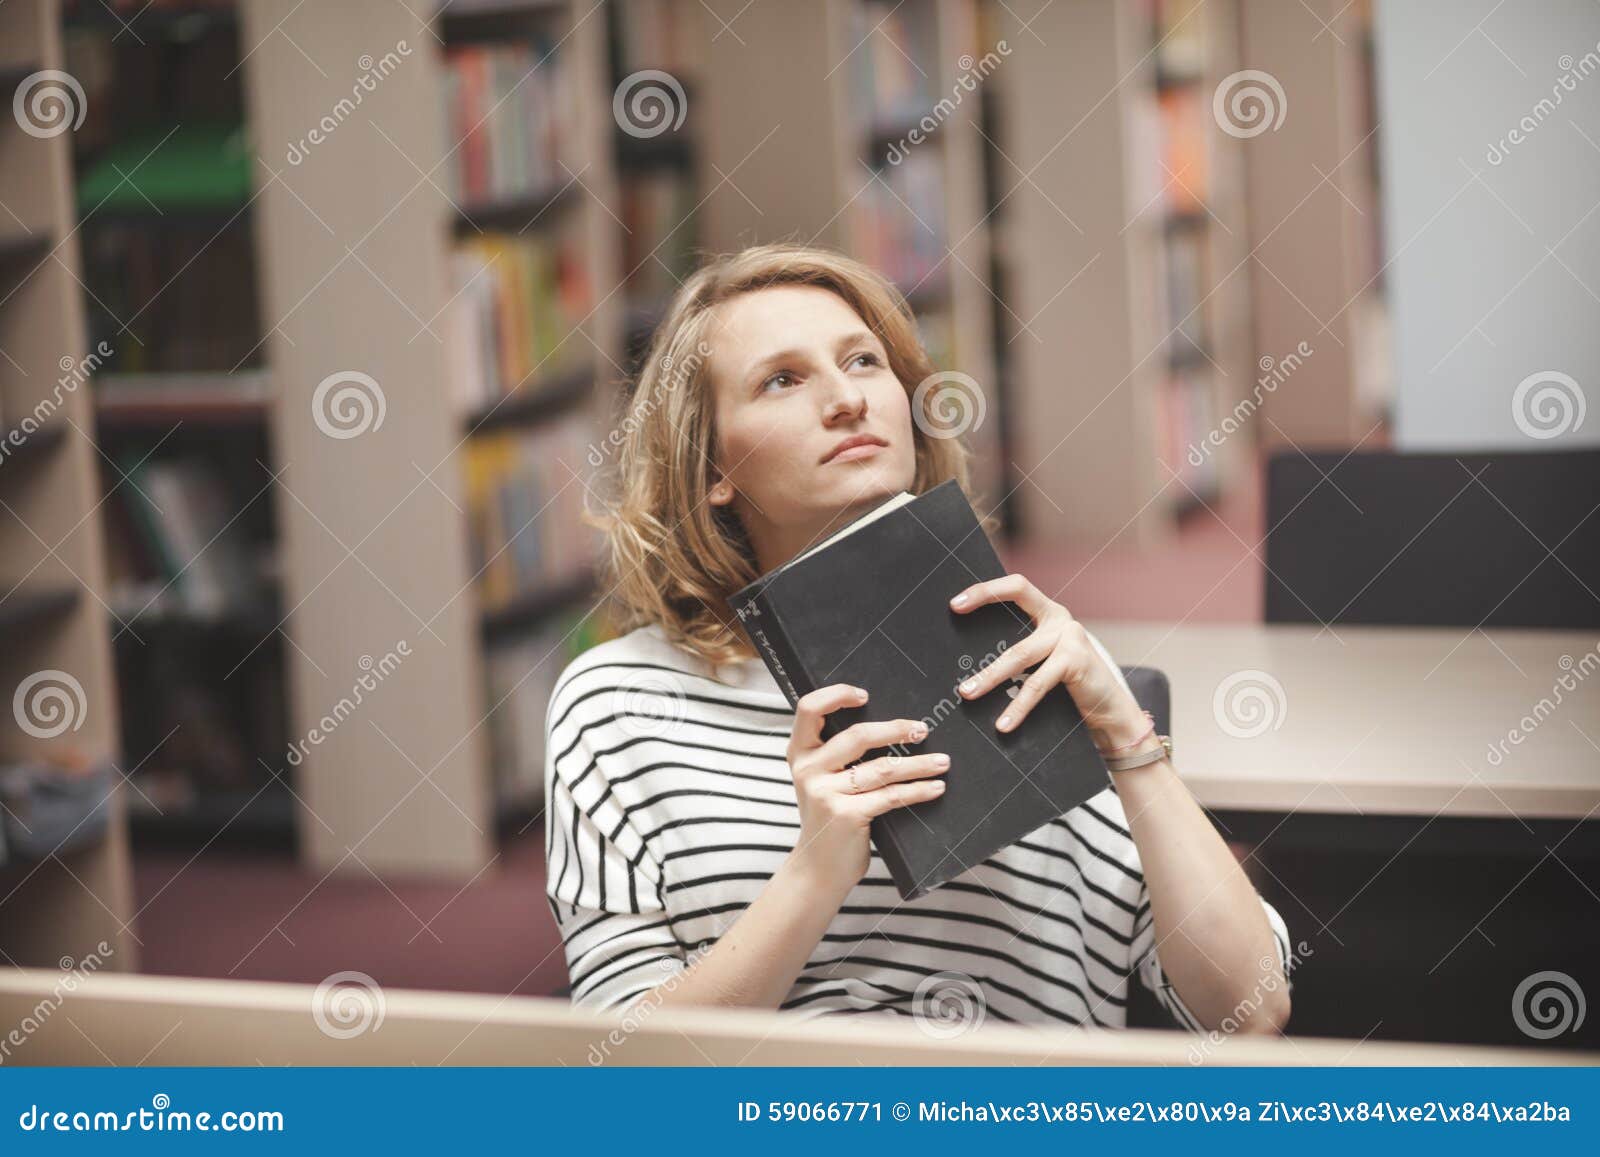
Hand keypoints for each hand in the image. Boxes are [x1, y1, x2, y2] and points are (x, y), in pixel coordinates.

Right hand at [784, 683, 948, 896]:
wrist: (818, 870)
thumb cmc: (829, 820)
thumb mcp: (822, 782)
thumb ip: (838, 757)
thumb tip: (892, 727)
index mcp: (799, 754)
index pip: (809, 708)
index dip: (836, 694)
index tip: (865, 695)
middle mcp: (808, 770)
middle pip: (858, 736)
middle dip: (896, 730)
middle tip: (922, 729)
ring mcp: (826, 793)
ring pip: (882, 768)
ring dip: (919, 764)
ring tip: (943, 762)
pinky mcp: (846, 815)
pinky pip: (891, 796)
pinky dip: (918, 790)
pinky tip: (935, 788)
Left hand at [948, 573, 1147, 750]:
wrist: (1110, 710)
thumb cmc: (1070, 685)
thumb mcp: (1043, 662)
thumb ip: (1020, 653)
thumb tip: (969, 663)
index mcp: (1048, 614)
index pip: (1017, 587)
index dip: (987, 591)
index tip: (956, 603)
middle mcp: (1060, 619)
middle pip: (1013, 620)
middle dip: (980, 620)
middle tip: (954, 651)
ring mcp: (1071, 637)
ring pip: (1019, 654)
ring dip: (990, 677)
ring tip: (967, 693)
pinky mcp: (1076, 660)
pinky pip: (1037, 683)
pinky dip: (1018, 706)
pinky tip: (1004, 723)